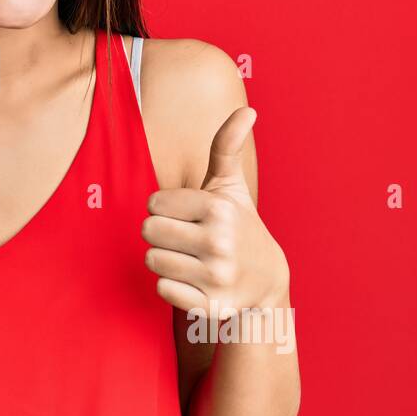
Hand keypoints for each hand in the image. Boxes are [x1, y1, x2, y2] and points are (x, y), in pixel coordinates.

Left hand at [141, 107, 288, 319]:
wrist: (268, 284)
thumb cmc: (239, 227)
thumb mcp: (232, 187)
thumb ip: (227, 146)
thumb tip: (246, 110)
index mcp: (218, 208)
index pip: (154, 203)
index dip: (166, 209)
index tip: (189, 216)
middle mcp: (218, 241)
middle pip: (148, 231)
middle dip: (162, 234)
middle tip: (187, 239)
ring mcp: (215, 276)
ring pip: (152, 260)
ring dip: (165, 260)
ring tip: (190, 259)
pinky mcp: (209, 306)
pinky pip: (162, 289)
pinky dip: (172, 286)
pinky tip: (194, 282)